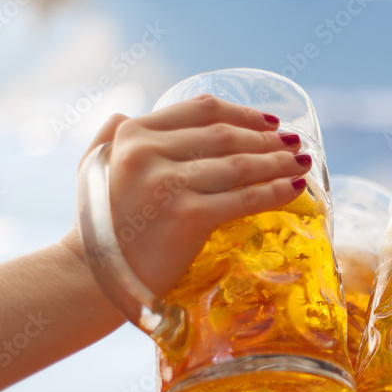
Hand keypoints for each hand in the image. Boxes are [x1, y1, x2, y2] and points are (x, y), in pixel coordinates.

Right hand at [67, 95, 311, 295]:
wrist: (90, 280)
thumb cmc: (98, 228)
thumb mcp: (94, 169)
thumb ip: (110, 136)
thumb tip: (127, 112)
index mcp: (133, 134)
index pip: (201, 111)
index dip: (243, 114)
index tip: (270, 122)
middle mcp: (148, 152)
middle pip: (227, 136)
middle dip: (268, 140)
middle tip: (295, 144)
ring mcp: (168, 184)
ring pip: (240, 166)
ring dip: (278, 163)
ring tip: (301, 163)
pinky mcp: (187, 217)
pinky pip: (243, 199)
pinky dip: (275, 192)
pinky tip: (295, 190)